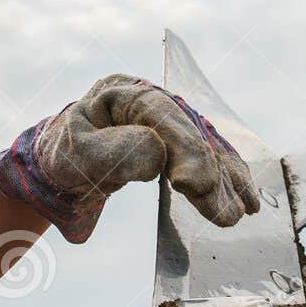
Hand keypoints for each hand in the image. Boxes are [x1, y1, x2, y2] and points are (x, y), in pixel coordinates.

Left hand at [0, 74, 261, 242]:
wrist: (58, 166)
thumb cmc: (63, 158)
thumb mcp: (77, 155)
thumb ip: (114, 152)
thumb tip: (159, 155)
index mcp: (124, 92)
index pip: (163, 117)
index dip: (186, 149)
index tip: (195, 185)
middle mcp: (155, 100)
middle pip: (192, 133)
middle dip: (212, 173)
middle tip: (225, 212)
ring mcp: (171, 120)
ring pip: (208, 147)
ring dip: (226, 181)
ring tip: (239, 214)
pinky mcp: (180, 144)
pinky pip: (211, 158)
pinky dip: (229, 179)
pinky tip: (247, 202)